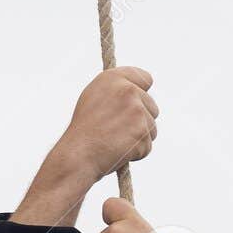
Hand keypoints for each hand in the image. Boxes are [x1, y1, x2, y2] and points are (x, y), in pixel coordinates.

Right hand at [10, 69, 157, 227]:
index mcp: (114, 78)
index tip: (138, 103)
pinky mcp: (142, 131)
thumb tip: (138, 91)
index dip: (143, 92)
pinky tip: (119, 151)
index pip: (145, 78)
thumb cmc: (84, 130)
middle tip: (119, 131)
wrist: (79, 154)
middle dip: (141, 121)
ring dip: (139, 139)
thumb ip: (116, 91)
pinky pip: (147, 146)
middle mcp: (128, 89)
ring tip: (117, 141)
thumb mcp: (94, 98)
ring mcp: (137, 110)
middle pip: (152, 107)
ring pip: (152, 128)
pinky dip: (137, 153)